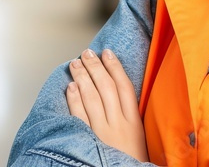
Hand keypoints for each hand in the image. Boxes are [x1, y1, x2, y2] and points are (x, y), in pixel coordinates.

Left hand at [65, 48, 148, 162]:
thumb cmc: (131, 159)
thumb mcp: (138, 136)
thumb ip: (130, 115)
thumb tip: (117, 89)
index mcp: (134, 123)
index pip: (124, 87)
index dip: (115, 67)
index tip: (107, 53)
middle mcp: (119, 125)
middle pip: (106, 88)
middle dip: (95, 67)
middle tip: (86, 53)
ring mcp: (103, 133)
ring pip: (92, 98)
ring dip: (82, 78)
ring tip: (75, 64)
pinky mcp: (88, 141)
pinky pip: (79, 117)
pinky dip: (74, 100)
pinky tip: (70, 87)